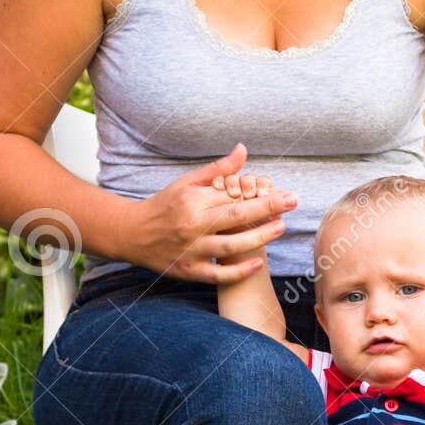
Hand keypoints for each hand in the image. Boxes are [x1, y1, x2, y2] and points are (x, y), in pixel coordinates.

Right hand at [128, 143, 295, 284]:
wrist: (132, 233)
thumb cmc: (164, 205)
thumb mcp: (187, 182)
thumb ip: (218, 169)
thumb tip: (243, 150)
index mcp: (192, 201)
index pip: (232, 196)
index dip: (260, 194)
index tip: (283, 192)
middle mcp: (191, 225)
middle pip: (234, 217)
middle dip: (266, 208)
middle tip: (292, 202)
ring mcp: (191, 250)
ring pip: (230, 247)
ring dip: (258, 237)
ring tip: (280, 227)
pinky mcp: (189, 271)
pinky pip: (218, 275)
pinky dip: (238, 271)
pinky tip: (258, 263)